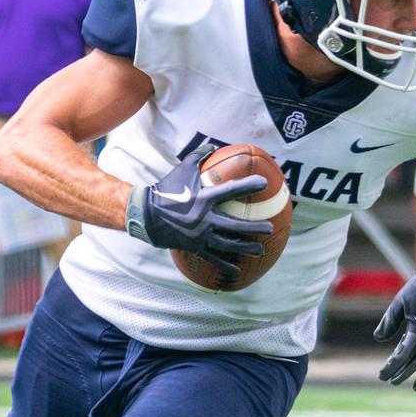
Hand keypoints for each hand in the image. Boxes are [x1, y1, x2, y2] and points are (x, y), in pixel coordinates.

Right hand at [132, 151, 272, 279]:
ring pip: (228, 244)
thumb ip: (198, 156)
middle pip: (235, 226)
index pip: (231, 191)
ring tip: (260, 250)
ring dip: (246, 248)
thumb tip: (213, 145)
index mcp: (203, 199)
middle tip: (270, 228)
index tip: (264, 183)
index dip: (248, 186)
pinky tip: (238, 272)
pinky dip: (225, 265)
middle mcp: (204, 219)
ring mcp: (199, 236)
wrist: (145, 215)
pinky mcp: (194, 247)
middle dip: (254, 228)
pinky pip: (213, 258)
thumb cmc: (166, 189)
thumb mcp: (182, 169)